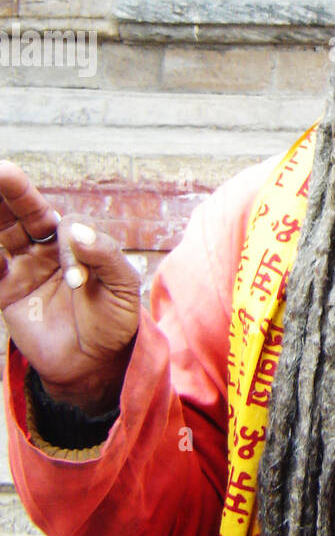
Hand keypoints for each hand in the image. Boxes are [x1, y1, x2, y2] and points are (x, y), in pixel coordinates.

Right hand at [0, 162, 140, 413]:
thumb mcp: (122, 286)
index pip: (62, 227)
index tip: (75, 281)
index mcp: (77, 243)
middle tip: (1, 170)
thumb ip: (104, 255)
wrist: (95, 365)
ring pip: (2, 232)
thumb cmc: (115, 320)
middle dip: (11, 191)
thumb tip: (76, 231)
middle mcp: (46, 249)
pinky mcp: (5, 292)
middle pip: (23, 212)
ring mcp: (22, 268)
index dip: (68, 246)